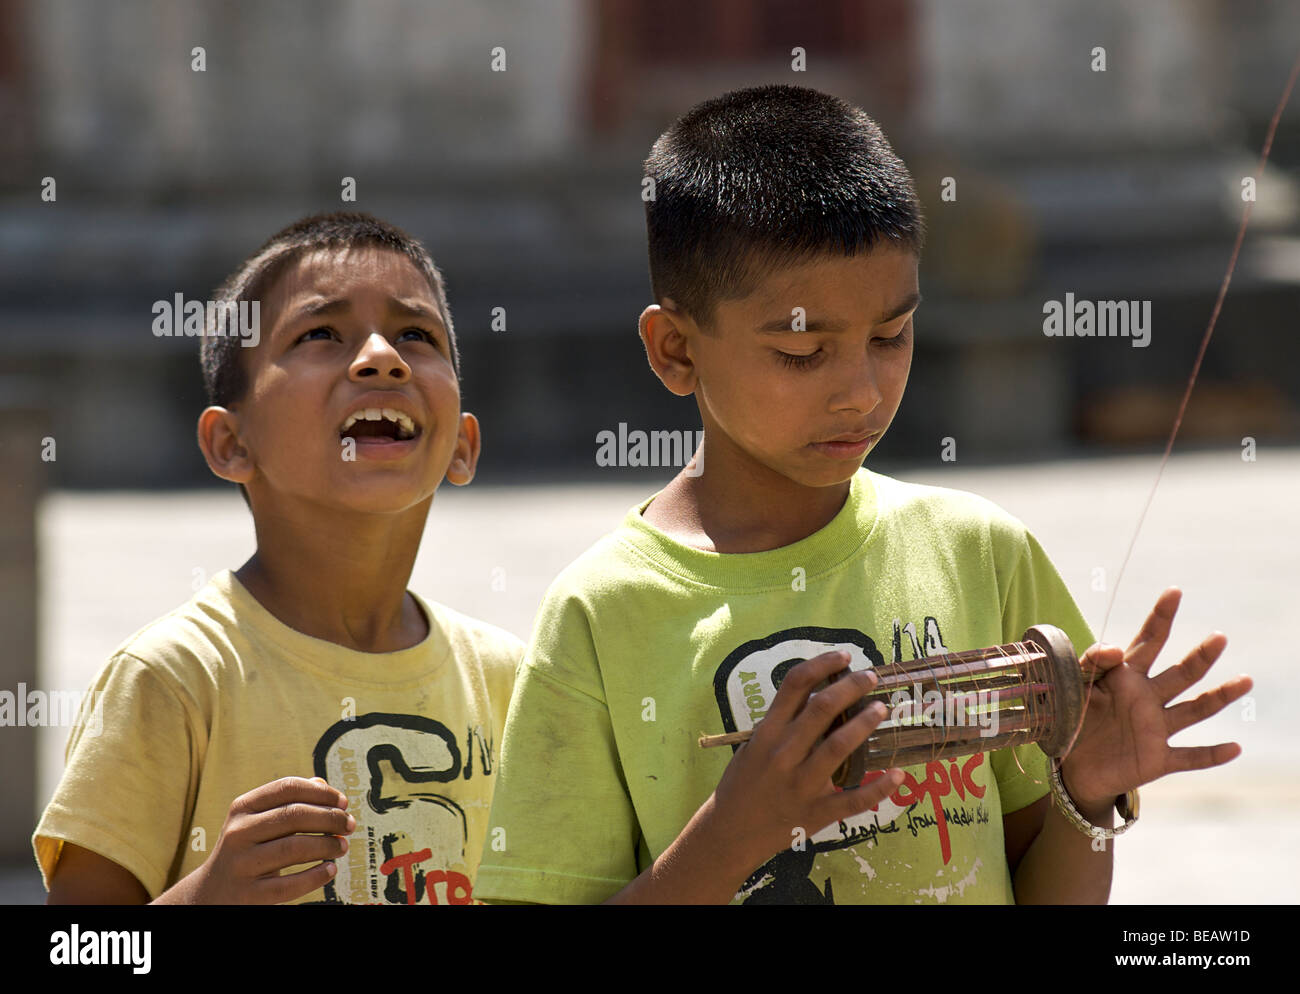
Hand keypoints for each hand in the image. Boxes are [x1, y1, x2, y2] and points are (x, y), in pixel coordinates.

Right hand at [155, 776, 352, 903]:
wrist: (208, 893)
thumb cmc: (245, 850)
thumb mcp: (256, 820)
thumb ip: (287, 801)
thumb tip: (323, 785)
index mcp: (242, 807)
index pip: (287, 788)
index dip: (321, 792)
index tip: (343, 801)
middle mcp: (238, 832)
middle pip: (294, 816)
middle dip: (330, 818)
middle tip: (349, 824)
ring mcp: (241, 864)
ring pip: (293, 848)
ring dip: (326, 845)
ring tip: (342, 846)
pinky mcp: (248, 894)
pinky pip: (289, 885)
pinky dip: (315, 876)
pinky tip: (330, 870)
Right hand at [706, 650, 904, 874]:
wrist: (729, 832)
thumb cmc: (742, 784)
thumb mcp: (753, 746)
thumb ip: (781, 724)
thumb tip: (817, 694)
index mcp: (767, 733)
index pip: (795, 686)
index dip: (822, 664)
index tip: (843, 656)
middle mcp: (783, 754)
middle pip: (822, 708)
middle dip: (851, 686)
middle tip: (871, 676)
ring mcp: (801, 784)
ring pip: (839, 746)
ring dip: (864, 723)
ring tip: (881, 708)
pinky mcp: (817, 812)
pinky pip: (854, 798)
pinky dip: (879, 787)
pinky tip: (897, 775)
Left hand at [1061, 588, 1251, 811]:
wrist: (1070, 765)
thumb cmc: (1072, 718)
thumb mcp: (1073, 685)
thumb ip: (1089, 664)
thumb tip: (1113, 647)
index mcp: (1125, 676)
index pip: (1148, 641)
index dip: (1160, 617)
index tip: (1174, 592)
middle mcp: (1147, 698)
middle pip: (1181, 673)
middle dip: (1200, 655)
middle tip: (1219, 637)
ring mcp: (1155, 728)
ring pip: (1195, 710)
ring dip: (1220, 696)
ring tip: (1245, 680)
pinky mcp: (1158, 759)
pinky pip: (1190, 757)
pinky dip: (1211, 755)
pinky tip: (1235, 748)